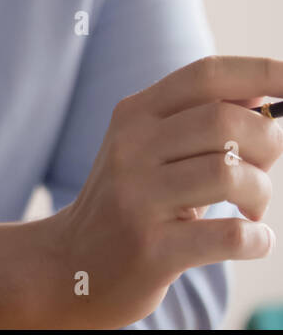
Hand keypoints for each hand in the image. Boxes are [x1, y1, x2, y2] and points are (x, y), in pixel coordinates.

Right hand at [47, 55, 282, 327]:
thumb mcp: (151, 149)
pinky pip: (230, 236)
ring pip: (233, 175)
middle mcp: (130, 147)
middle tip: (262, 171)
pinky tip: (249, 240)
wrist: (72, 262)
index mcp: (134, 114)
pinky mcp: (150, 247)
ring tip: (250, 210)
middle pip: (228, 122)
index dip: (262, 72)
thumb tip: (267, 96)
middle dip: (269, 145)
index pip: (207, 75)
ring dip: (262, 195)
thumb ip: (200, 119)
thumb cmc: (134, 201)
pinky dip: (257, 239)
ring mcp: (137, 197)